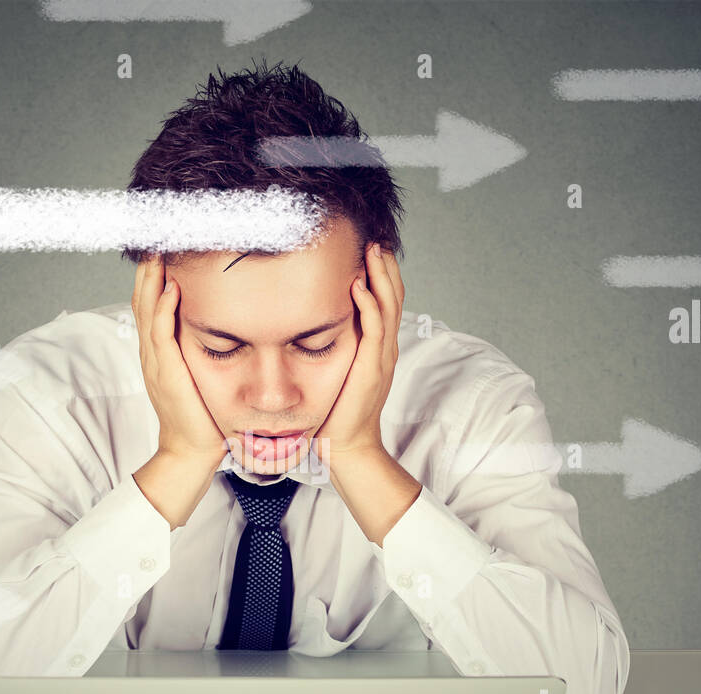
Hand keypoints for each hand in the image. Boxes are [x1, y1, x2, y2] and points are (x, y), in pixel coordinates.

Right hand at [134, 255, 227, 464]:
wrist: (191, 451)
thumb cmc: (201, 415)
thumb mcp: (199, 373)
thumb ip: (201, 350)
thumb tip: (222, 324)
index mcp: (158, 351)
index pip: (150, 303)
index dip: (153, 274)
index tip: (163, 247)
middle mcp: (152, 352)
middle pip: (142, 299)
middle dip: (148, 267)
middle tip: (156, 236)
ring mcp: (156, 362)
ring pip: (147, 310)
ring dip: (152, 278)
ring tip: (158, 250)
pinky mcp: (167, 373)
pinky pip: (161, 335)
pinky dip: (164, 310)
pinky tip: (173, 288)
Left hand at [312, 242, 404, 468]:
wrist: (347, 446)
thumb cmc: (336, 412)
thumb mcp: (335, 370)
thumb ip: (330, 347)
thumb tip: (307, 325)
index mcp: (377, 347)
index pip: (385, 301)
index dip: (381, 274)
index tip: (369, 249)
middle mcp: (384, 348)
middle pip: (393, 296)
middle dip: (385, 266)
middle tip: (374, 239)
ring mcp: (382, 357)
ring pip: (389, 306)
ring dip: (381, 276)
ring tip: (372, 250)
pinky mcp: (373, 368)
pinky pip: (375, 330)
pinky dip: (370, 305)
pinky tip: (359, 286)